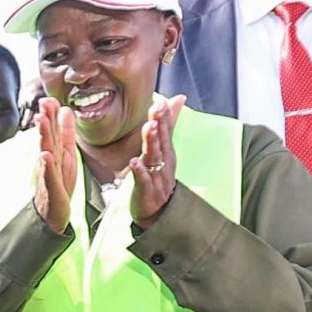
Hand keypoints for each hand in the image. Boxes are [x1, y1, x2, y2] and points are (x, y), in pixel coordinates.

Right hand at [33, 98, 80, 234]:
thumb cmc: (59, 184)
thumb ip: (66, 133)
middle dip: (46, 119)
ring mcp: (49, 174)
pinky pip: (49, 175)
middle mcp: (50, 160)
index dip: (52, 114)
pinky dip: (46, 165)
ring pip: (47, 152)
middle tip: (44, 102)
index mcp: (56, 151)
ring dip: (44, 136)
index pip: (54, 130)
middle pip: (48, 137)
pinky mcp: (52, 189)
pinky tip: (44, 155)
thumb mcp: (67, 154)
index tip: (50, 98)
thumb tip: (66, 110)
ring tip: (41, 120)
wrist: (53, 214)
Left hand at [127, 96, 183, 223]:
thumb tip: (178, 99)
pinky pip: (143, 180)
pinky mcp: (147, 192)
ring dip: (151, 142)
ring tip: (148, 127)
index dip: (164, 117)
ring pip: (154, 158)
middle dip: (160, 125)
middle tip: (157, 109)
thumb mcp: (164, 150)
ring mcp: (156, 177)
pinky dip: (140, 171)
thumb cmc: (159, 177)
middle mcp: (164, 163)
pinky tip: (134, 162)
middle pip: (162, 142)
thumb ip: (168, 125)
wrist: (158, 212)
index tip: (161, 102)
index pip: (166, 132)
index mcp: (167, 153)